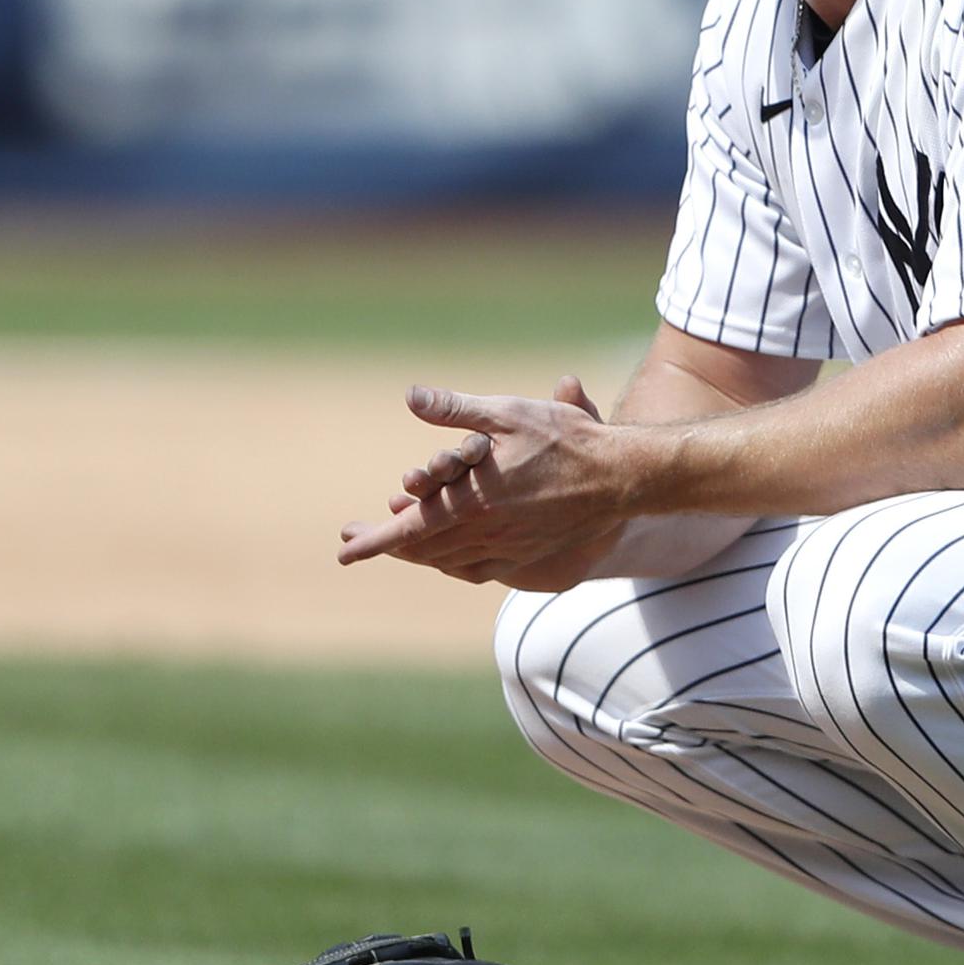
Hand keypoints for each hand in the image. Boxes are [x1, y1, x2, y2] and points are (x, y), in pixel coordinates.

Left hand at [338, 376, 630, 582]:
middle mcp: (484, 533)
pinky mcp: (527, 554)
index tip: (344, 550)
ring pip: (447, 559)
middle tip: (358, 537)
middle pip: (422, 549)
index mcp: (471, 503)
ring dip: (417, 552)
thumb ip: (455, 409)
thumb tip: (411, 396)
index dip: (373, 540)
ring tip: (396, 541)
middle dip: (387, 544)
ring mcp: (507, 547)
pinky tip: (447, 556)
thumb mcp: (506, 413)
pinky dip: (451, 562)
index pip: (408, 529)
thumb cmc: (564, 439)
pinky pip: (477, 568)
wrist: (619, 476)